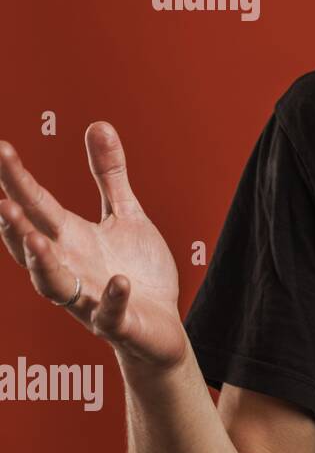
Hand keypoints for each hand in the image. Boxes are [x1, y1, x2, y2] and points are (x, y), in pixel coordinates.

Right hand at [0, 122, 186, 368]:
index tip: (2, 148)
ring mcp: (90, 298)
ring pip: (56, 286)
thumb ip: (109, 175)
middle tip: (1, 202)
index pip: (36, 206)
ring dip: (44, 266)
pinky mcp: (118, 322)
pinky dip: (112, 298)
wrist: (160, 328)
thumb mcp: (125, 215)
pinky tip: (119, 282)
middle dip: (14, 226)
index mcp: (69, 239)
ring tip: (37, 241)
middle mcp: (71, 268)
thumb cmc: (136, 271)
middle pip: (33, 245)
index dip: (17, 180)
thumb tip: (98, 124)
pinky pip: (110, 313)